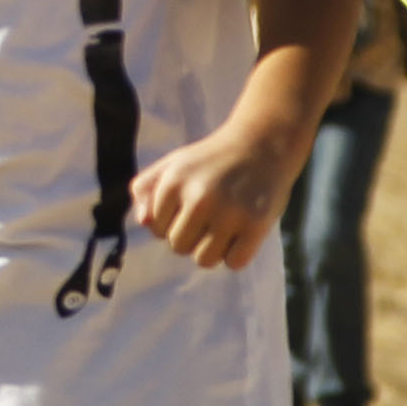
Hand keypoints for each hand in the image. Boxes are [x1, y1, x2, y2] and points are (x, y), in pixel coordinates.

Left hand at [130, 125, 296, 272]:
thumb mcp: (172, 164)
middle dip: (192, 236)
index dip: (173, 220)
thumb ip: (144, 188)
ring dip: (214, 249)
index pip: (156, 230)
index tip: (191, 202)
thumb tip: (143, 222)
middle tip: (211, 213)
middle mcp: (199, 196)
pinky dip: (238, 255)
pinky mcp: (256, 224)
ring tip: (225, 224)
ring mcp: (229, 211)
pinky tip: (243, 232)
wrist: (263, 143)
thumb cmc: (211, 161)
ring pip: (204, 260)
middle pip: (179, 247)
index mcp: (174, 180)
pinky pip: (234, 263)